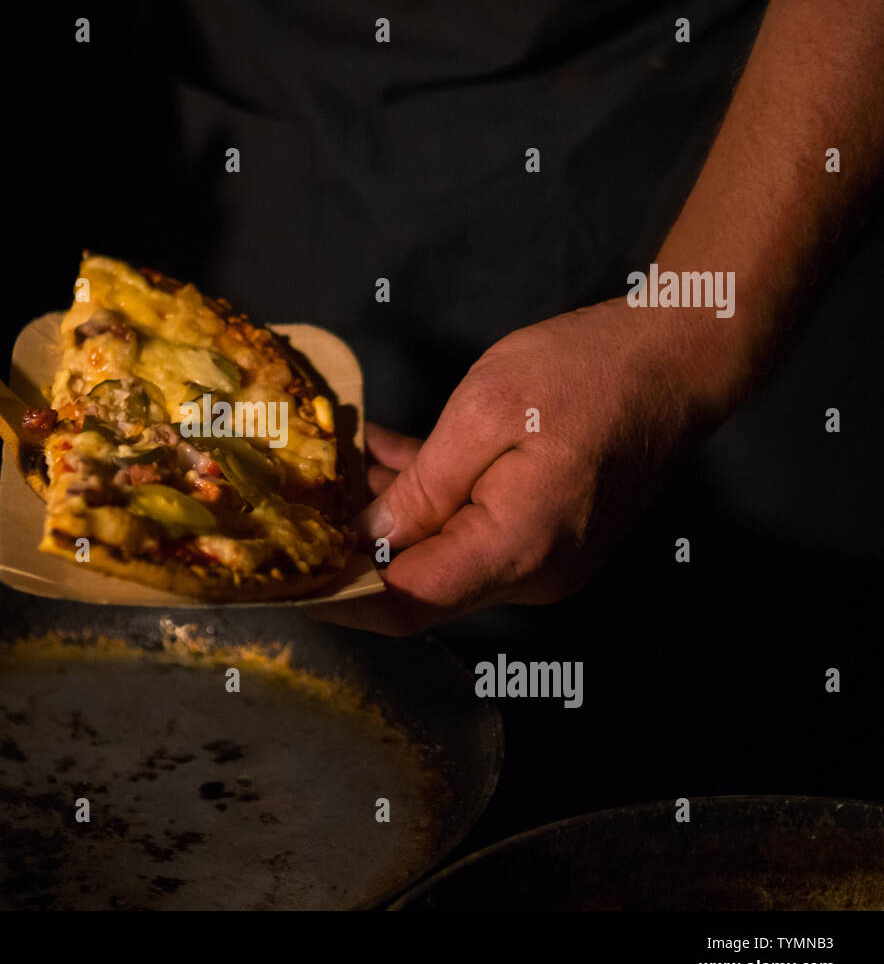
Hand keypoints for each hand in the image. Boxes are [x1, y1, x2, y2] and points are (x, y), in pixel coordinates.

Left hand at [314, 300, 732, 634]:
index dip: (341, 594)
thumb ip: (423, 485)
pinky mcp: (545, 536)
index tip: (288, 577)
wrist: (674, 361)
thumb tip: (368, 536)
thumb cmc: (584, 375)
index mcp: (515, 548)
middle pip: (420, 587)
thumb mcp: (486, 412)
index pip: (407, 602)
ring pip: (441, 558)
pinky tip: (385, 457)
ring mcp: (542, 560)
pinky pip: (470, 533)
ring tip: (336, 471)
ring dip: (388, 521)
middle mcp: (532, 574)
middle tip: (300, 512)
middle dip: (356, 555)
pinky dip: (427, 504)